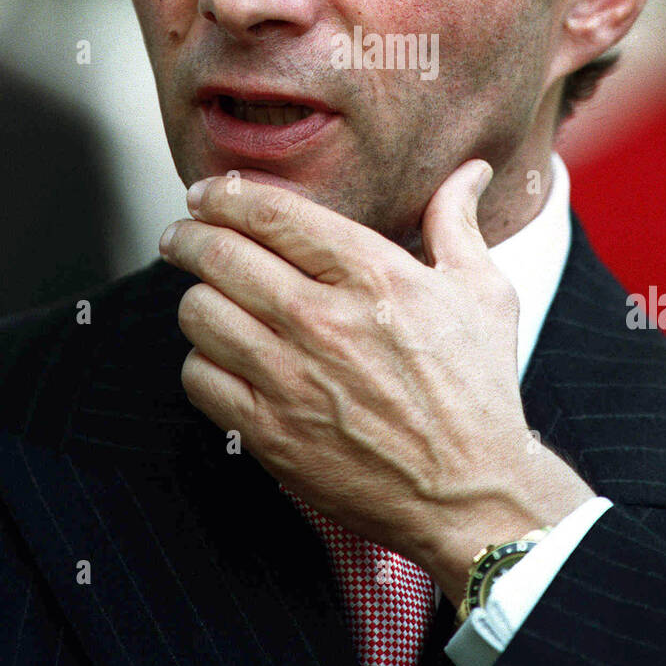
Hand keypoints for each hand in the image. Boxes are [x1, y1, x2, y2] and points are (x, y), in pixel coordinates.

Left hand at [159, 161, 595, 604]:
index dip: (224, 195)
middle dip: (189, 236)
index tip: (207, 195)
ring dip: (197, 298)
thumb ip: (457, 223)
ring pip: (200, 312)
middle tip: (182, 236)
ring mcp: (292, 377)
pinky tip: (223, 359)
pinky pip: (198, 378)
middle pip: (219, 254)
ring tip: (209, 299)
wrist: (470, 494)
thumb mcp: (483, 293)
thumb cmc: (478, 392)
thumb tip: (470, 172)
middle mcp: (324, 318)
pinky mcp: (269, 431)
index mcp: (374, 273)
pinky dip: (202, 362)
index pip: (271, 212)